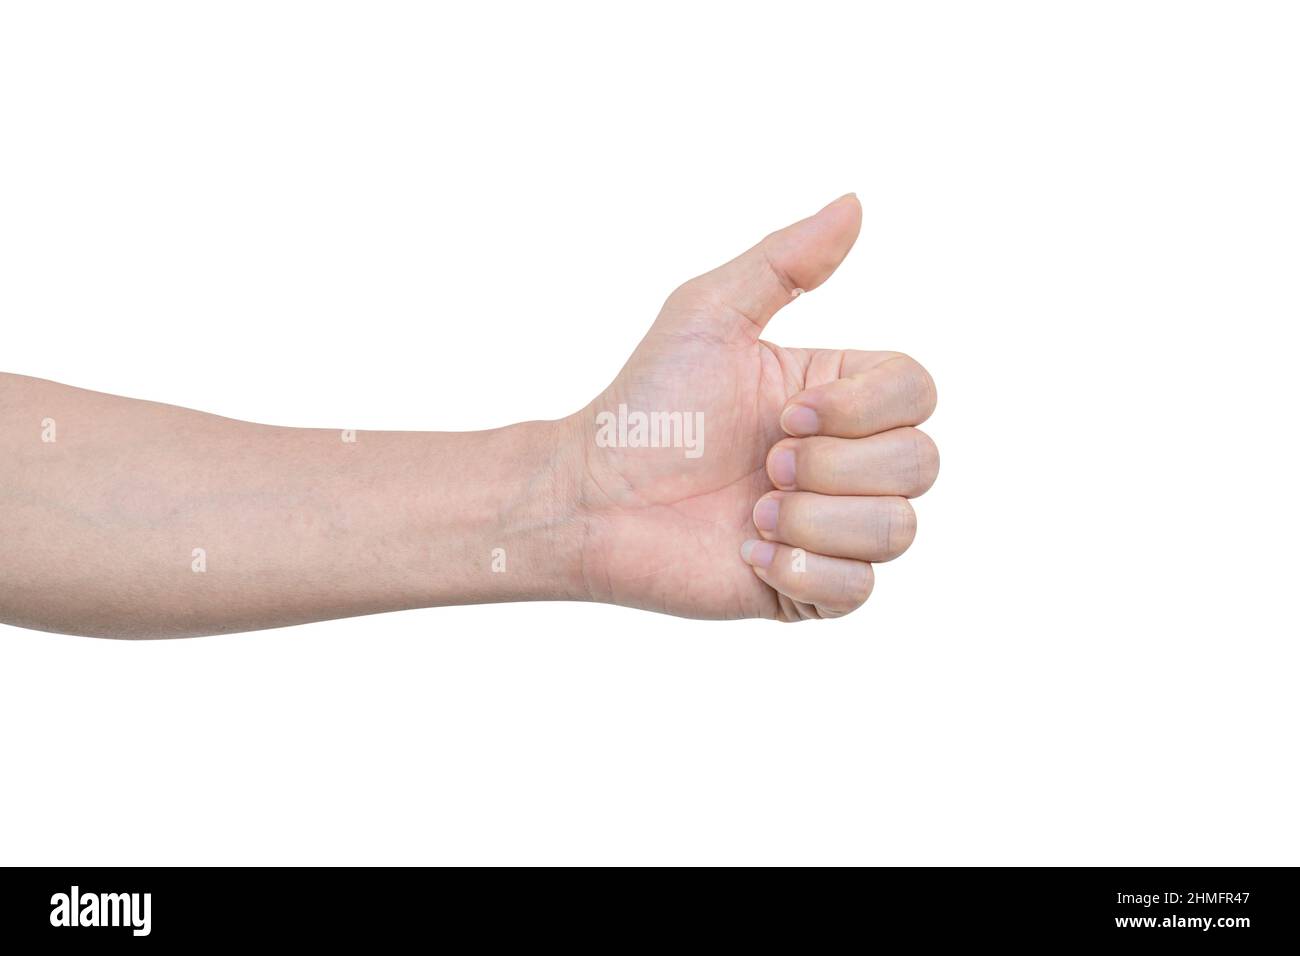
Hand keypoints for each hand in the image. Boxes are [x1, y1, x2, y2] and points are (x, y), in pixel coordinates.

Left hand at [566, 195, 937, 620]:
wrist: (591, 498)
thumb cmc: (647, 405)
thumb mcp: (709, 315)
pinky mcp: (808, 591)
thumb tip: (855, 201)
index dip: (863, 408)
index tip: (785, 413)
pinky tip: (748, 555)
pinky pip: (858, 592)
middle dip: (835, 466)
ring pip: (898, 531)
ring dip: (816, 520)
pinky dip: (805, 572)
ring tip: (753, 514)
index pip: (918, 393)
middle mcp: (846, 462)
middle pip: (922, 464)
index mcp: (837, 396)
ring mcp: (831, 529)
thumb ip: (784, 261)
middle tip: (762, 463)